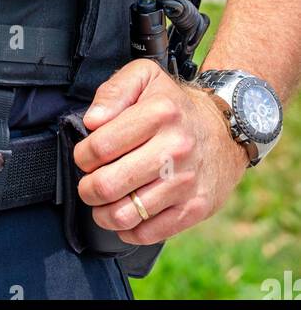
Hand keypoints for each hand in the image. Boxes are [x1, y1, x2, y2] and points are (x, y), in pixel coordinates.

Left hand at [72, 59, 248, 244]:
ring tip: (102, 202)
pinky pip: (149, 233)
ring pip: (125, 214)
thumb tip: (92, 122)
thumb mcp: (145, 77)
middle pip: (108, 184)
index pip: (101, 146)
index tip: (85, 156)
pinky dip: (128, 231)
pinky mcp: (195, 208)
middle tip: (89, 183)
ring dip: (102, 213)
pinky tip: (125, 215)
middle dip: (87, 188)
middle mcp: (175, 149)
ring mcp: (186, 182)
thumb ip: (113, 91)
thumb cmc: (174, 105)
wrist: (226, 129)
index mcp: (159, 113)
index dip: (83, 156)